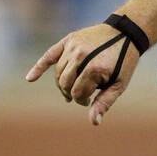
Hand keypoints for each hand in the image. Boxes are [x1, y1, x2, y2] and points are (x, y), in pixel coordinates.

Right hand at [24, 23, 140, 124]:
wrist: (126, 32)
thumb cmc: (124, 61)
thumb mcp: (119, 84)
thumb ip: (104, 102)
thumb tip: (94, 122)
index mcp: (93, 68)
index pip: (77, 93)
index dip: (82, 101)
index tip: (89, 101)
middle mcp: (81, 56)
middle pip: (65, 84)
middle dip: (72, 93)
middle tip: (81, 96)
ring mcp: (73, 47)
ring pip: (59, 73)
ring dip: (63, 84)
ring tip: (71, 88)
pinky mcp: (68, 40)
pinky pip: (50, 55)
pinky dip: (39, 67)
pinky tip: (30, 78)